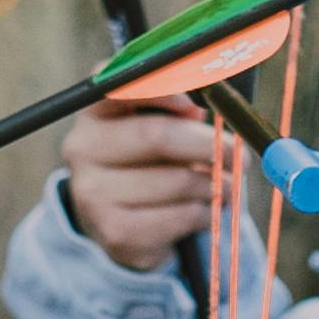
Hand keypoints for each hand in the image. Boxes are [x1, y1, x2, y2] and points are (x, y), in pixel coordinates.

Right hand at [59, 98, 227, 269]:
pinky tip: (204, 212)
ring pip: (176, 181)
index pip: (120, 87)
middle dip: (207, 144)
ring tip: (226, 186)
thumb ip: (182, 107)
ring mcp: (92, 192)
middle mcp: (82, 148)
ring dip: (214, 184)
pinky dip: (203, 214)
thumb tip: (214, 104)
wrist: (125, 224)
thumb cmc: (152, 162)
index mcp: (94, 111)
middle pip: (155, 136)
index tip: (199, 103)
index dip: (162, 89)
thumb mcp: (160, 127)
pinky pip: (177, 217)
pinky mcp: (114, 232)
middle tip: (237, 153)